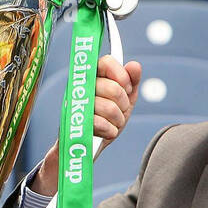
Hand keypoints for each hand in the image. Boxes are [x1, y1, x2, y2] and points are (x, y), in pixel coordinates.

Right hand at [32, 55, 143, 194]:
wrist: (87, 146)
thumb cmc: (105, 120)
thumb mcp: (123, 100)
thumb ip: (131, 82)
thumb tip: (134, 65)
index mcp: (93, 77)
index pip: (106, 62)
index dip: (120, 75)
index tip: (126, 87)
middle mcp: (82, 87)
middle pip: (113, 88)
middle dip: (124, 104)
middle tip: (121, 111)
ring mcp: (76, 104)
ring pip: (109, 108)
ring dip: (118, 120)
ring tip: (113, 123)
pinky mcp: (73, 122)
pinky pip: (100, 124)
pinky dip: (110, 131)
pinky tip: (106, 132)